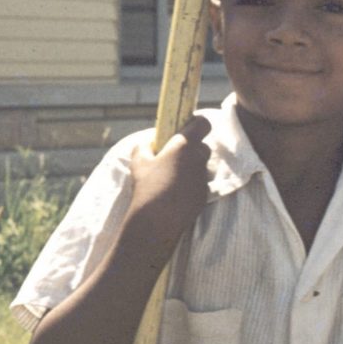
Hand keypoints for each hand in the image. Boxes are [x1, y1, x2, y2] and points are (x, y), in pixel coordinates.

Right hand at [125, 116, 213, 250]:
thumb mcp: (138, 160)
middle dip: (191, 148)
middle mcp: (198, 160)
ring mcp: (203, 178)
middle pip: (202, 146)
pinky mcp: (204, 195)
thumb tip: (151, 140)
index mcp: (184, 145)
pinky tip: (174, 192)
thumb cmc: (147, 186)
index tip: (186, 127)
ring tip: (171, 176)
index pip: (203, 123)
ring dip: (190, 167)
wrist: (156, 220)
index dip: (197, 123)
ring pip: (200, 166)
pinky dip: (190, 184)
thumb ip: (146, 144)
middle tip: (173, 155)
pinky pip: (199, 183)